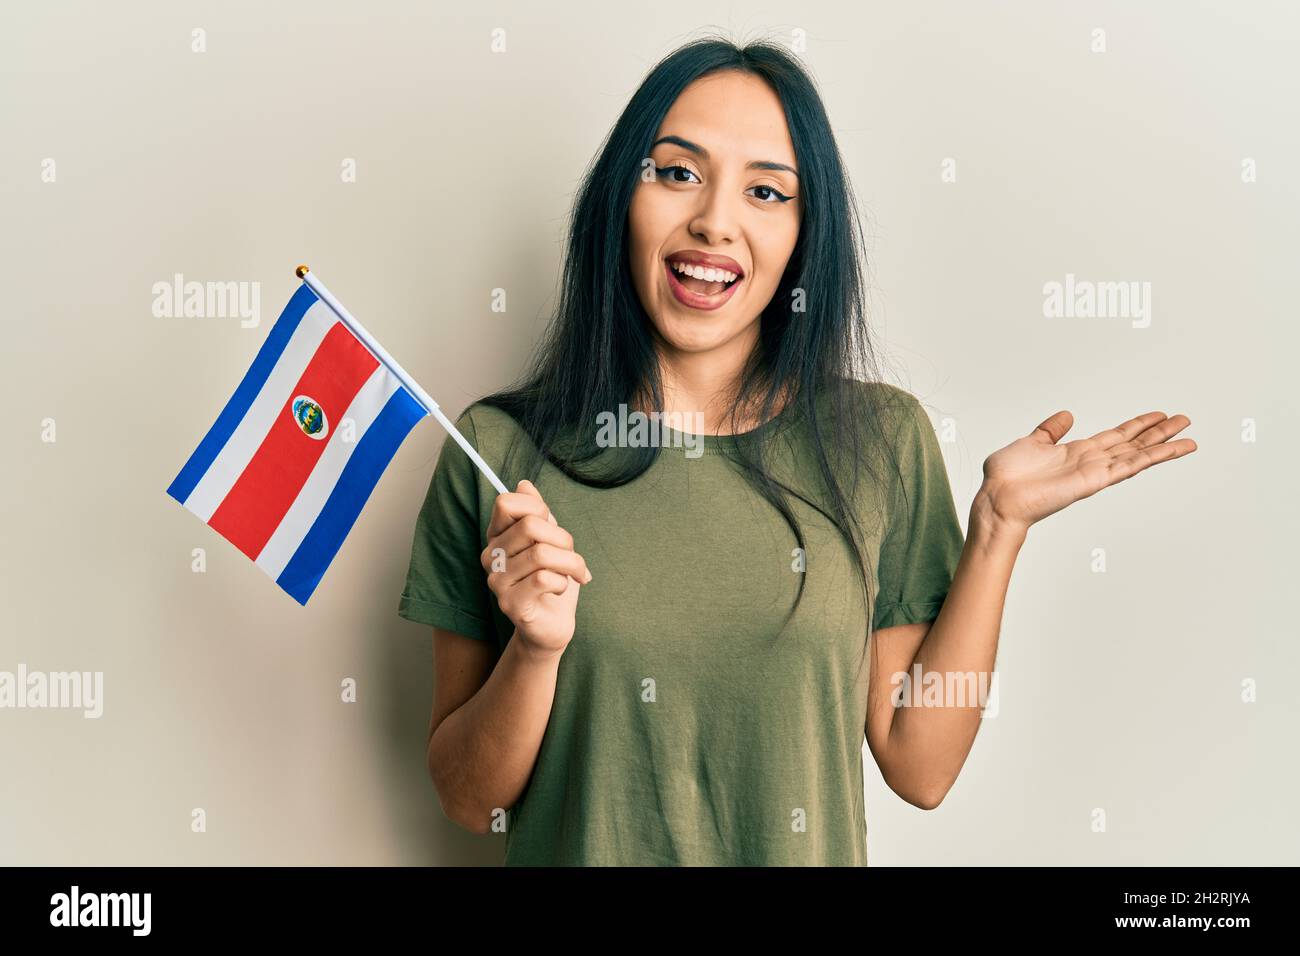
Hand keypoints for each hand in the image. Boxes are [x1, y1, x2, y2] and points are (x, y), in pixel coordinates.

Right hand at [480, 479, 591, 659]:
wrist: (552, 624)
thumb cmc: (552, 579)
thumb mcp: (550, 540)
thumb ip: (537, 512)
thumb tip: (523, 484)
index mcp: (497, 536)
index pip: (506, 503)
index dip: (537, 508)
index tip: (552, 526)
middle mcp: (490, 557)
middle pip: (531, 525)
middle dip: (563, 539)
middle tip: (572, 556)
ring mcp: (497, 581)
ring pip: (542, 553)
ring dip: (570, 563)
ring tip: (575, 573)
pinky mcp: (510, 604)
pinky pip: (544, 578)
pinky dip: (563, 581)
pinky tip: (561, 588)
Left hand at [975, 410, 1197, 537]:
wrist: (997, 498)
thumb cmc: (1007, 477)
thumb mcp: (1031, 442)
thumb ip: (1050, 430)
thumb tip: (1066, 415)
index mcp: (1076, 452)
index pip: (1115, 436)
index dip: (1137, 425)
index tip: (1158, 415)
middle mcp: (1091, 462)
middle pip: (1133, 443)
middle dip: (1158, 432)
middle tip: (1183, 420)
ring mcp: (1095, 472)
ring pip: (1138, 454)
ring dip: (1164, 445)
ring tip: (1189, 435)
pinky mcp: (1095, 481)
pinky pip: (1130, 466)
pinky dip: (1153, 457)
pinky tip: (1173, 450)